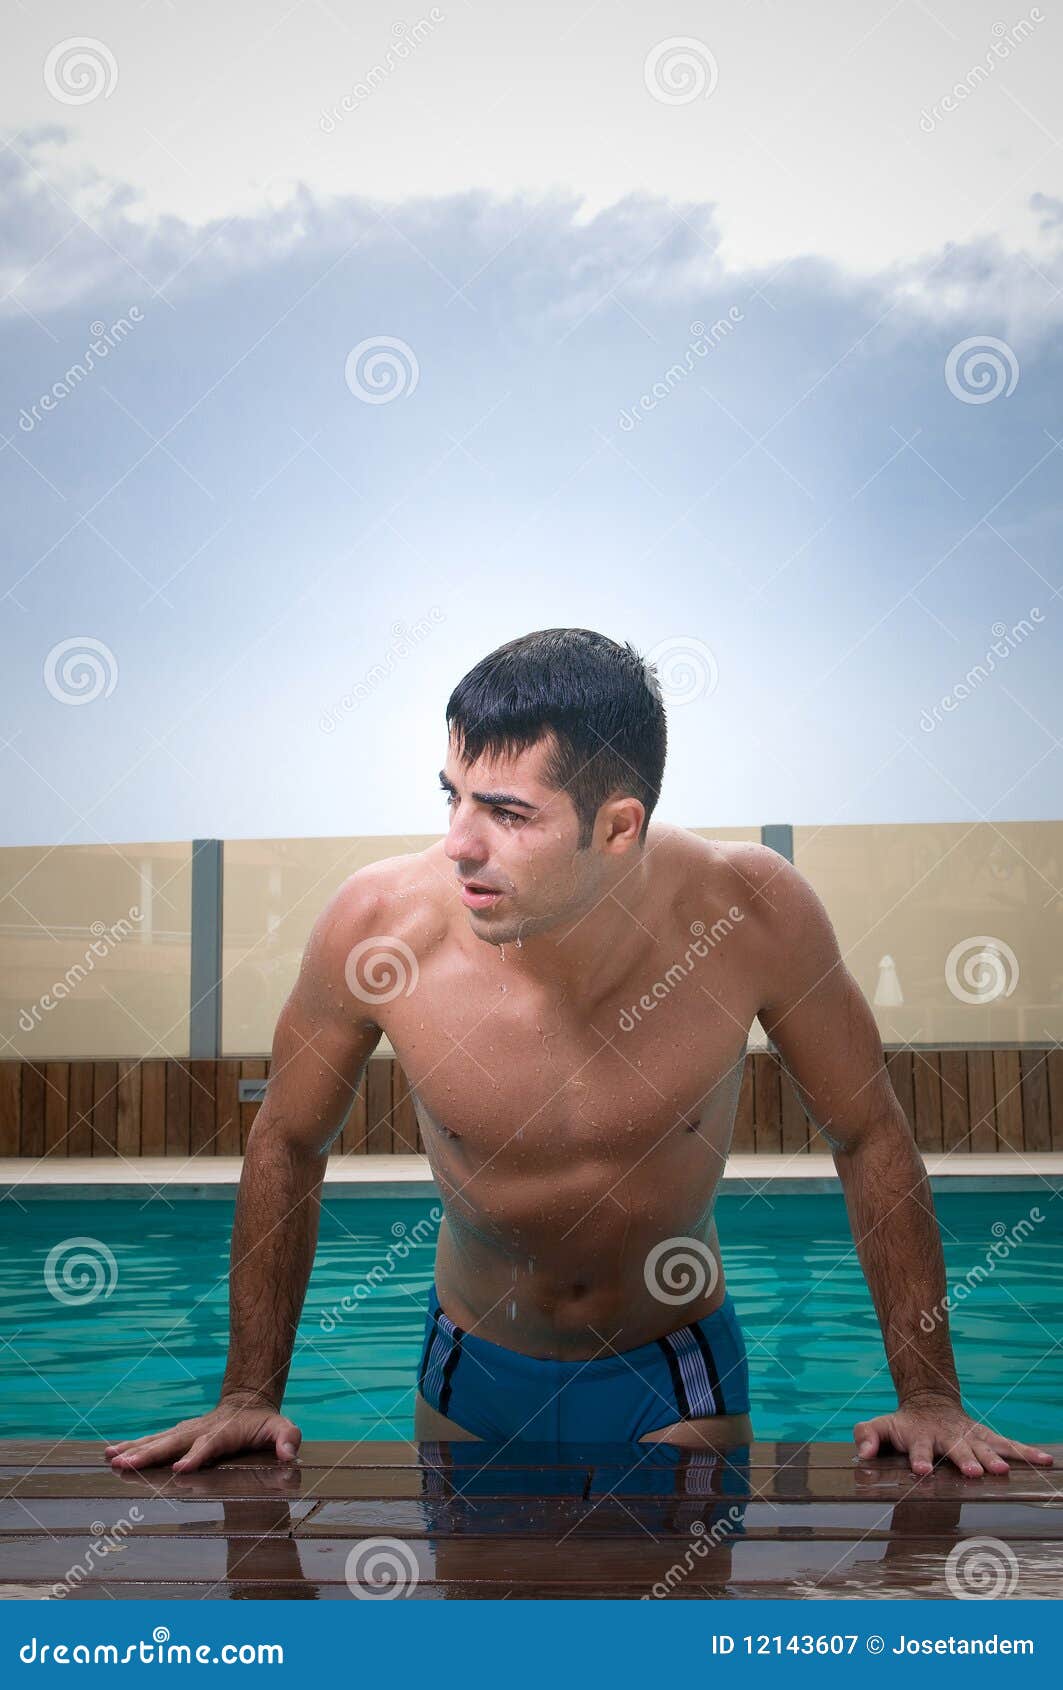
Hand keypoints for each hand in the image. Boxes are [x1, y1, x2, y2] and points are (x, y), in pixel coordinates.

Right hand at [103, 1392, 301, 1472]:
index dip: (196, 1456)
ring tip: (110, 1458)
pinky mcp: (177, 1434)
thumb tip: (289, 1454)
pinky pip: (152, 1440)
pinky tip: (110, 1454)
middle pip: (173, 1443)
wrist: (248, 1402)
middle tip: (126, 1464)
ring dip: (134, 1450)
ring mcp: (186, 1431)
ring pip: (157, 1440)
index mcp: (223, 1433)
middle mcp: (199, 1431)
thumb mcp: (283, 1428)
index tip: (180, 1468)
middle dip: (150, 1454)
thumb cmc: (265, 1423)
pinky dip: (131, 1446)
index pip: (209, 1445)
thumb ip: (288, 1439)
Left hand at [853, 1392, 1053, 1477]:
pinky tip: (1045, 1460)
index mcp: (920, 1436)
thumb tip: (862, 1452)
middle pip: (956, 1449)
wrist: (929, 1404)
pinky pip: (1008, 1445)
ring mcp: (968, 1437)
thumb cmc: (903, 1425)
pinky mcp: (985, 1438)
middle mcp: (947, 1436)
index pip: (918, 1448)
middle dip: (965, 1460)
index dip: (919, 1459)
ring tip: (1002, 1471)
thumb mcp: (880, 1425)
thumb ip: (867, 1435)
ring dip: (994, 1458)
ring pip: (984, 1447)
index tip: (922, 1471)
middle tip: (973, 1471)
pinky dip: (1026, 1452)